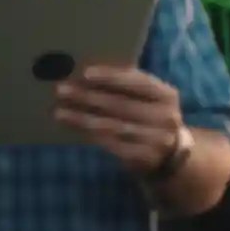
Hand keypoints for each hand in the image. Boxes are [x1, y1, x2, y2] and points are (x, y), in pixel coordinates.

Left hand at [54, 65, 181, 174]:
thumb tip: (88, 73)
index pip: (137, 81)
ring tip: (59, 111)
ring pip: (112, 126)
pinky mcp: (143, 158)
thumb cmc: (150, 115)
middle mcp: (165, 117)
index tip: (85, 72)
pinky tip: (74, 127)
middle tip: (62, 90)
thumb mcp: (149, 98)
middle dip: (88, 96)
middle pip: (120, 104)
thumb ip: (128, 85)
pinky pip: (112, 144)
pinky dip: (90, 134)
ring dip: (83, 118)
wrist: (170, 154)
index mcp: (166, 95)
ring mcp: (156, 140)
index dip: (111, 76)